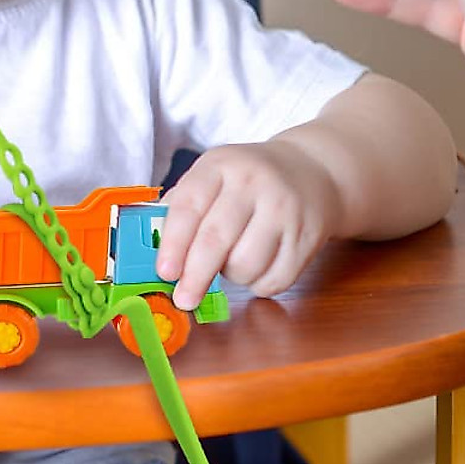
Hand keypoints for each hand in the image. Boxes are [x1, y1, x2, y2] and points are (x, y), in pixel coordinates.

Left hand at [155, 140, 339, 302]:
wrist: (311, 171)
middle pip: (216, 239)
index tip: (164, 272)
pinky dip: (259, 284)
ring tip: (231, 262)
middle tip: (183, 298)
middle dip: (195, 276)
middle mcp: (253, 182)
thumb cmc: (247, 180)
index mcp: (220, 164)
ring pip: (246, 264)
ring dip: (232, 276)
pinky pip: (276, 279)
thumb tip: (153, 249)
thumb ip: (182, 206)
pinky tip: (257, 267)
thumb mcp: (212, 175)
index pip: (188, 206)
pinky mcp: (308, 235)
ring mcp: (284, 208)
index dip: (173, 243)